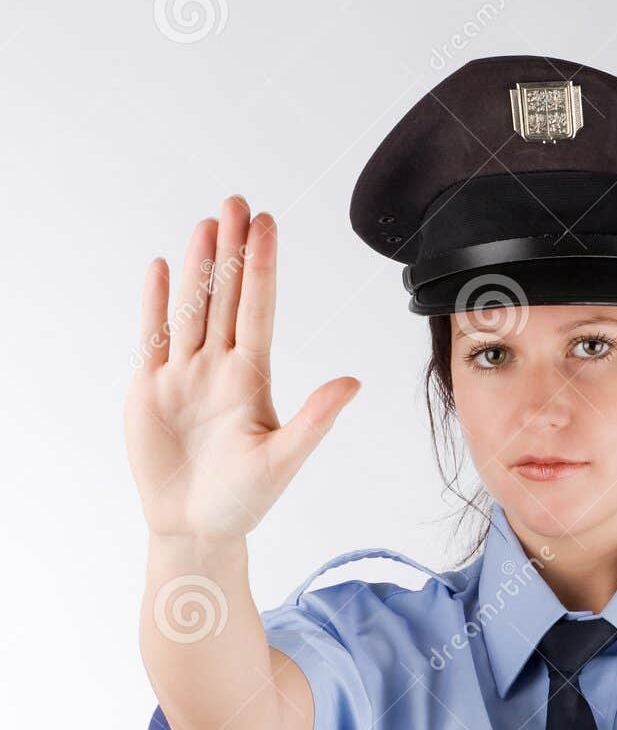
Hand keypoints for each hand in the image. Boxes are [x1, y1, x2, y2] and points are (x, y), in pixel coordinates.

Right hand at [125, 193, 360, 540]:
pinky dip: (156, 304)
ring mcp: (184, 375)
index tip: (267, 224)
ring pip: (191, 309)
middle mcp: (219, 368)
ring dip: (197, 268)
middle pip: (225, 298)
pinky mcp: (151, 388)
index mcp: (252, 379)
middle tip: (236, 202)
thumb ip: (315, 419)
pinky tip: (160, 269)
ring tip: (205, 224)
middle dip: (232, 251)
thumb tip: (353, 383)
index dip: (262, 267)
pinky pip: (154, 337)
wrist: (196, 527)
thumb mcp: (283, 460)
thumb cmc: (243, 501)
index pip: (258, 310)